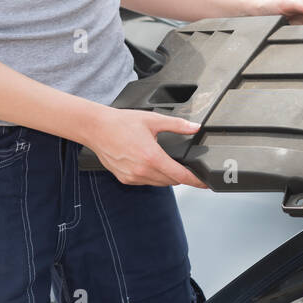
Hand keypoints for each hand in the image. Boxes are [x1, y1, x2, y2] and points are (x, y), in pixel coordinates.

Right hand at [86, 107, 209, 188]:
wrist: (97, 128)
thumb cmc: (122, 123)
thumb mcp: (153, 120)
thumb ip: (177, 125)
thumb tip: (195, 127)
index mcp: (152, 157)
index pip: (180, 175)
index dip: (196, 181)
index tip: (205, 183)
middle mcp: (142, 171)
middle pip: (171, 181)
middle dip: (181, 175)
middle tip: (187, 167)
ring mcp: (133, 177)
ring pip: (159, 183)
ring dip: (167, 176)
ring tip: (168, 163)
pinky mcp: (125, 179)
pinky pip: (146, 182)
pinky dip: (153, 176)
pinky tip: (151, 164)